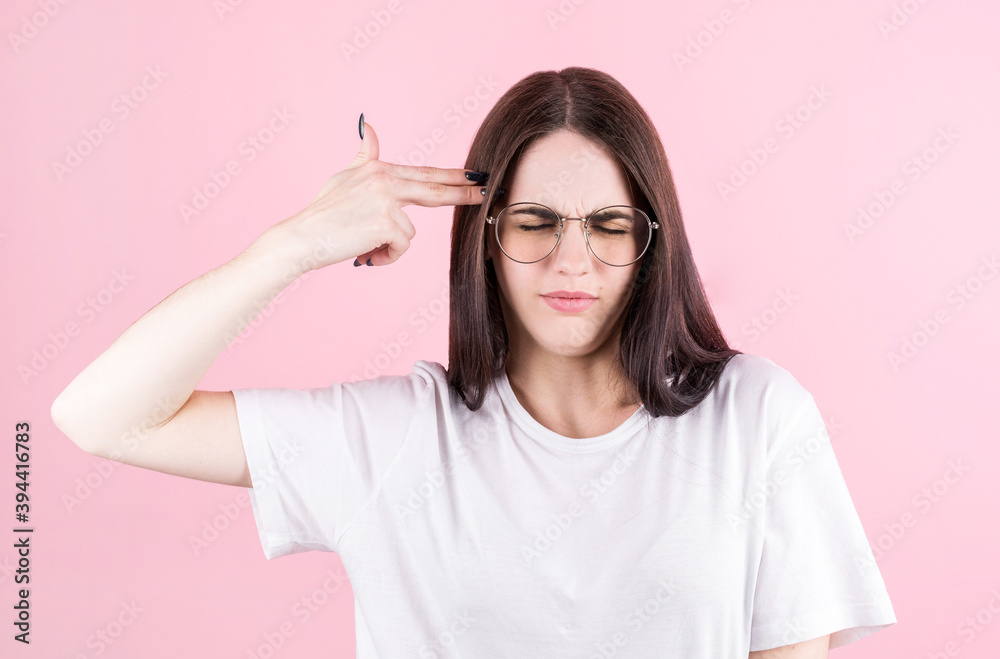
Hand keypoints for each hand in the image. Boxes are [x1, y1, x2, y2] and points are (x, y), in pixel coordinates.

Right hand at [277, 118, 486, 271]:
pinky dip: (384, 257)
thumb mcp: (346, 176)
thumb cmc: (323, 212)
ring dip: (389, 247)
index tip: (476, 174)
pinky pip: (401, 248)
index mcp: (379, 169)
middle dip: (464, 192)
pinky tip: (364, 253)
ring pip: (409, 233)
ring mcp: (387, 201)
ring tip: (362, 244)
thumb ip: (365, 155)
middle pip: (434, 189)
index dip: (452, 175)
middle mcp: (385, 180)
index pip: (424, 173)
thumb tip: (367, 124)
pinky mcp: (387, 223)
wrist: (302, 237)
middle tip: (488, 192)